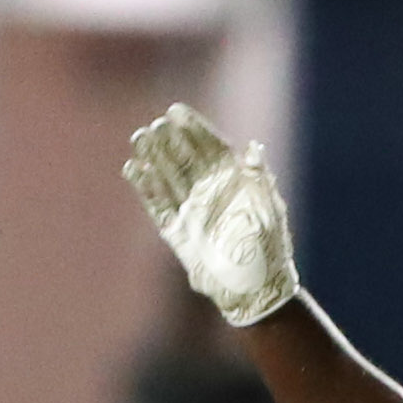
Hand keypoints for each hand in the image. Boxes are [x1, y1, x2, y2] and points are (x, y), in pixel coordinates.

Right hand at [123, 103, 298, 327]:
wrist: (256, 292)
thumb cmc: (268, 251)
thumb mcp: (268, 211)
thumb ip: (258, 179)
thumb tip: (254, 147)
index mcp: (233, 185)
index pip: (209, 149)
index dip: (193, 129)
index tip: (176, 111)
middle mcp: (210, 196)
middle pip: (185, 160)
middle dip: (169, 140)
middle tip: (155, 124)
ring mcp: (193, 214)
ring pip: (168, 178)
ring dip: (154, 158)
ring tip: (140, 137)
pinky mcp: (178, 234)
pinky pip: (158, 206)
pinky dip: (145, 188)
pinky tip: (133, 168)